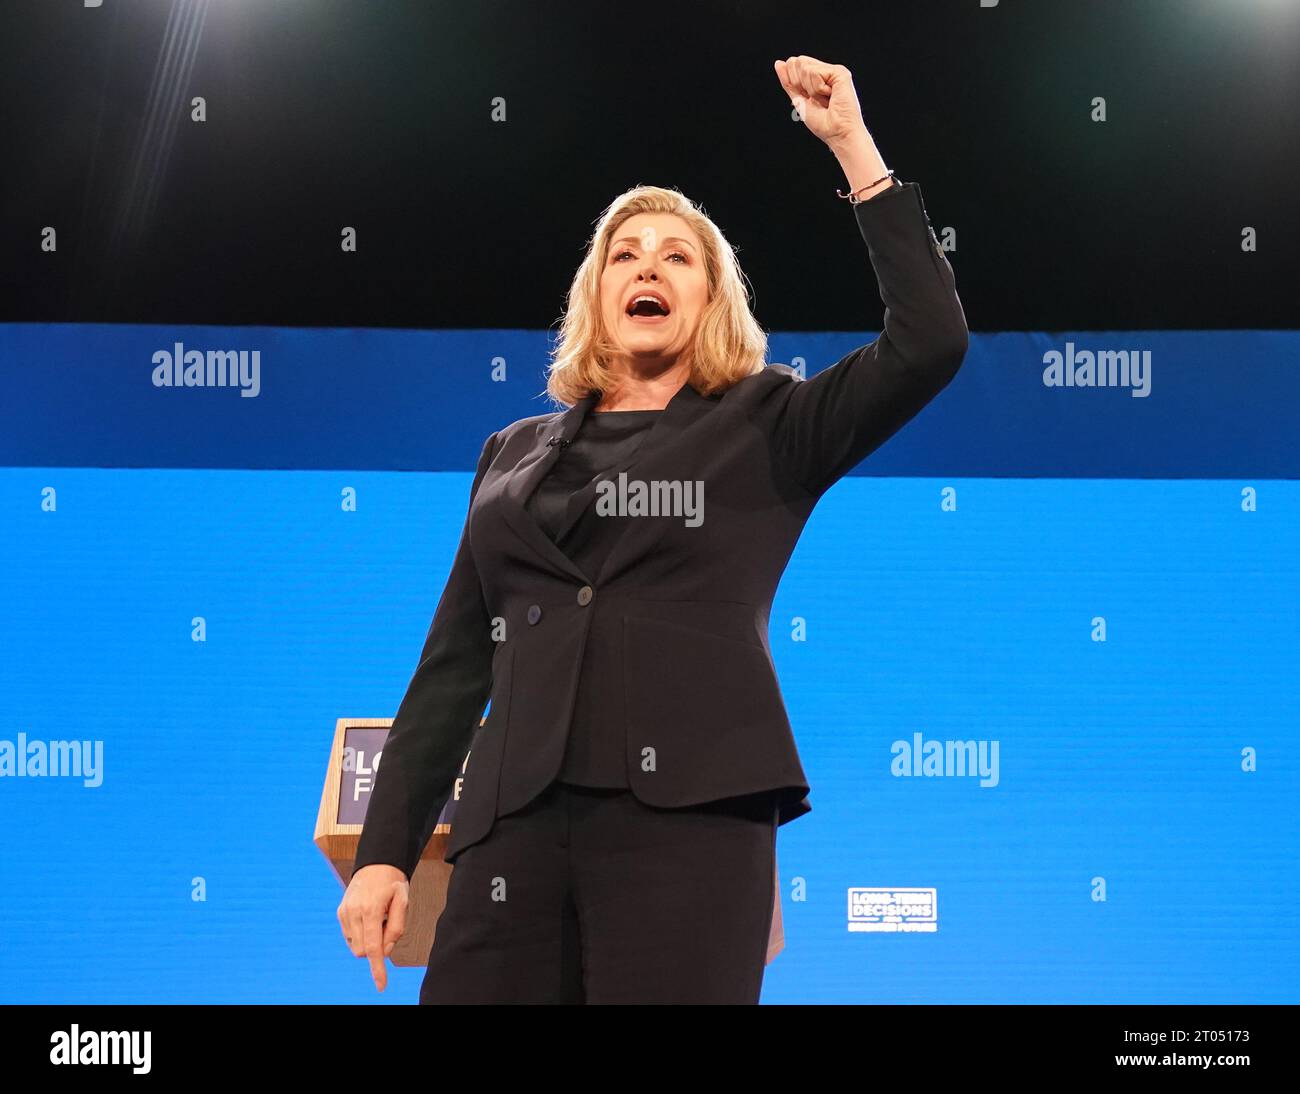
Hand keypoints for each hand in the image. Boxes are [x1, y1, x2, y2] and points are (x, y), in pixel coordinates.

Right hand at [338, 863, 409, 991]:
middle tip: (388, 927)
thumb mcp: (403, 901)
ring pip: (355, 946)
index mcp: (372, 909)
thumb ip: (397, 928)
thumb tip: (385, 951)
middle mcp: (354, 912)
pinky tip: (369, 919)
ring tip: (378, 919)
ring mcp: (345, 912)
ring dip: (368, 941)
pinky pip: (349, 936)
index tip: (381, 986)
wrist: (376, 863)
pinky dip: (360, 935)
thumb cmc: (392, 882)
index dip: (377, 968)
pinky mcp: (340, 912)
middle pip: (363, 950)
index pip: (374, 947)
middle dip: (376, 948)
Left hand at [774, 55, 867, 149]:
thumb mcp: (799, 100)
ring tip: (824, 100)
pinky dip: (817, 89)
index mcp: (817, 78)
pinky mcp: (840, 72)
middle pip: (798, 62)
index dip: (793, 82)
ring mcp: (833, 71)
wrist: (837, 133)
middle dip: (800, 84)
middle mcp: (825, 72)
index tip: (807, 98)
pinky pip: (815, 72)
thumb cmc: (823, 123)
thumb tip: (778, 63)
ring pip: (805, 67)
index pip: (794, 65)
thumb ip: (788, 82)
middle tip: (816, 99)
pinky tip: (830, 95)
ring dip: (811, 90)